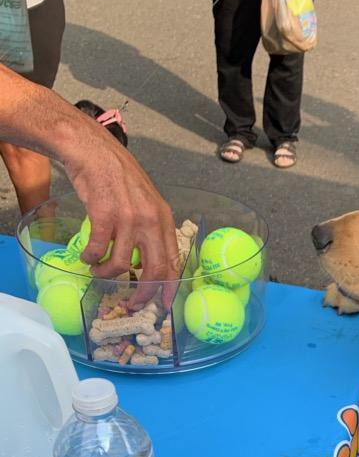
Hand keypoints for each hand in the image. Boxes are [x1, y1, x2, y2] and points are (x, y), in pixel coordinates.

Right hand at [60, 116, 178, 304]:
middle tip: (131, 303)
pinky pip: (98, 250)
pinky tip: (87, 257)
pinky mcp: (104, 216)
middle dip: (143, 293)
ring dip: (108, 275)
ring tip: (98, 272)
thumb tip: (150, 261)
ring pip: (123, 265)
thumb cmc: (118, 177)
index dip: (169, 287)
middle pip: (154, 270)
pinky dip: (91, 259)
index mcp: (164, 219)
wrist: (93, 151)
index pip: (173, 261)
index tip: (163, 304)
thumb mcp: (146, 202)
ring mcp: (128, 219)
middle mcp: (151, 221)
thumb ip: (153, 229)